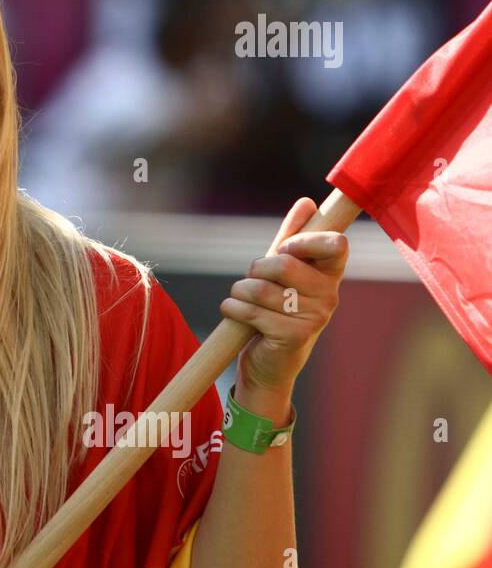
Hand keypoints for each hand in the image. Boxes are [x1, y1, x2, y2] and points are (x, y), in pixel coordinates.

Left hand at [219, 197, 347, 396]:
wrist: (267, 364)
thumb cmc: (275, 311)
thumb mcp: (281, 273)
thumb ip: (291, 238)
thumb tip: (306, 203)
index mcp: (330, 275)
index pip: (335, 245)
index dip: (304, 240)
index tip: (285, 248)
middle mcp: (329, 296)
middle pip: (284, 264)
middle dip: (256, 269)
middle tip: (251, 280)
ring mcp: (314, 318)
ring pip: (261, 288)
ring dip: (239, 291)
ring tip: (241, 298)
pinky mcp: (293, 336)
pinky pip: (252, 311)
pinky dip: (233, 308)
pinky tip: (234, 312)